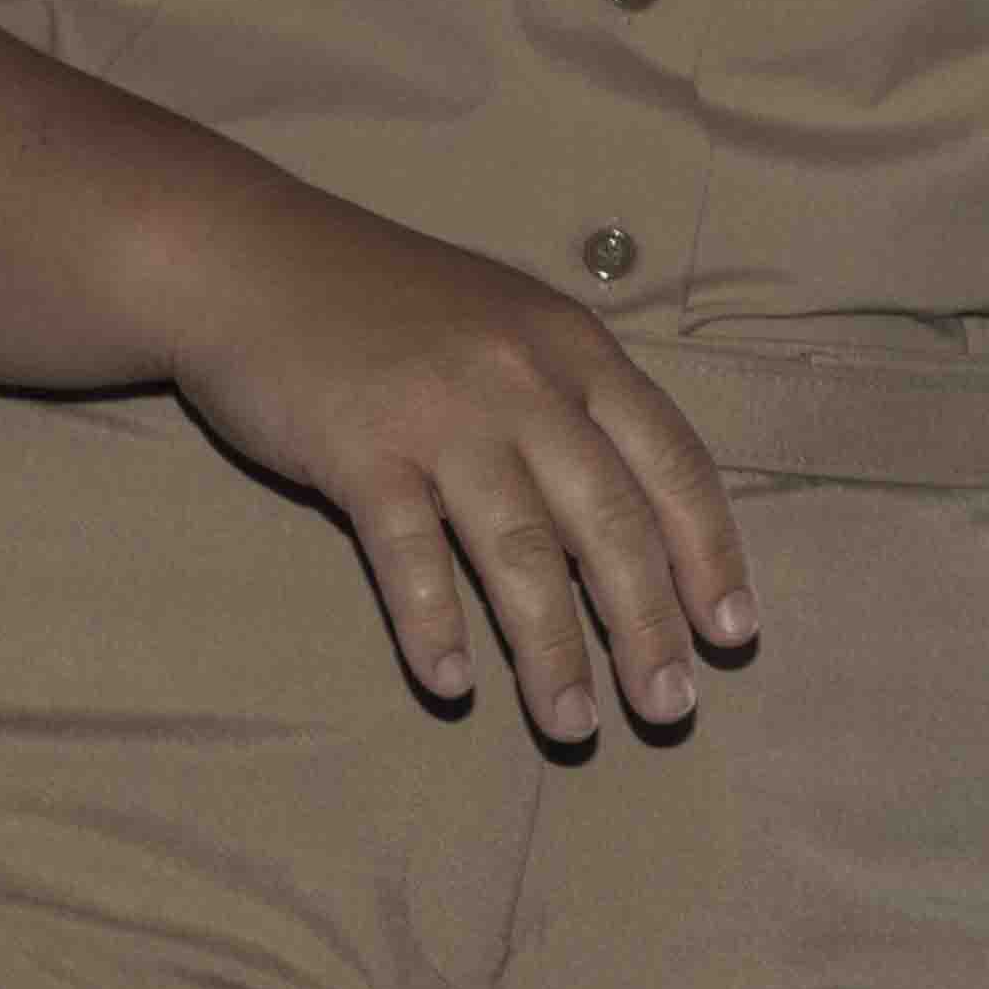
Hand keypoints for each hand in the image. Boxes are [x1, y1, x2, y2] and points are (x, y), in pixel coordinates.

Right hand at [159, 181, 757, 739]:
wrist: (253, 261)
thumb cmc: (393, 309)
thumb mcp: (512, 330)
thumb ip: (573, 407)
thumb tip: (637, 512)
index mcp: (580, 354)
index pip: (673, 463)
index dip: (710, 552)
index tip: (735, 634)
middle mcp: (526, 383)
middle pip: (610, 520)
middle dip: (648, 623)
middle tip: (671, 707)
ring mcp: (442, 416)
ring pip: (519, 550)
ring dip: (551, 650)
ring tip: (573, 727)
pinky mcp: (357, 449)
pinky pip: (408, 552)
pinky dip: (434, 622)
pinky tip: (452, 683)